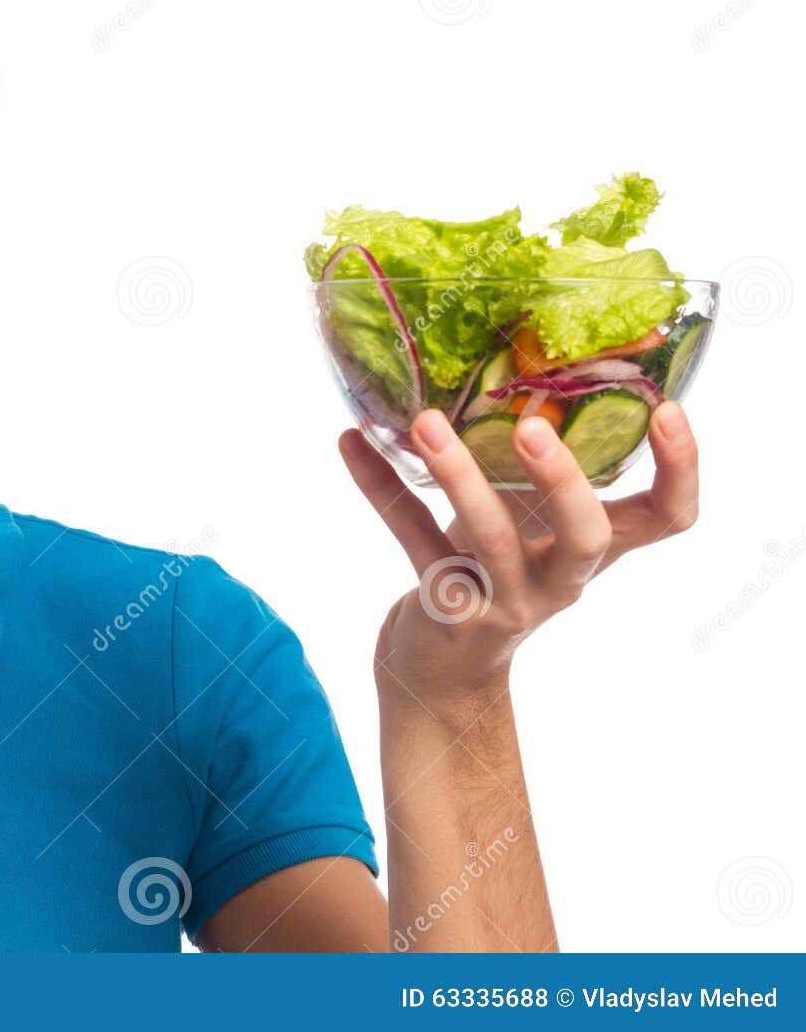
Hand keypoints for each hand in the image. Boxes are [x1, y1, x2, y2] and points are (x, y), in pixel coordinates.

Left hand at [339, 402, 698, 713]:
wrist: (440, 672)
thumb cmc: (492, 573)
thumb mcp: (524, 522)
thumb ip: (527, 465)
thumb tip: (500, 360)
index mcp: (595, 549)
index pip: (670, 518)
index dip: (682, 470)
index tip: (669, 411)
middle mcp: (560, 579)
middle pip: (586, 536)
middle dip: (563, 480)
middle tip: (531, 427)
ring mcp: (505, 599)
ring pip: (491, 538)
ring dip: (456, 474)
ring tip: (424, 421)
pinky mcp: (446, 608)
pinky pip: (412, 536)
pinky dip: (379, 486)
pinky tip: (350, 444)